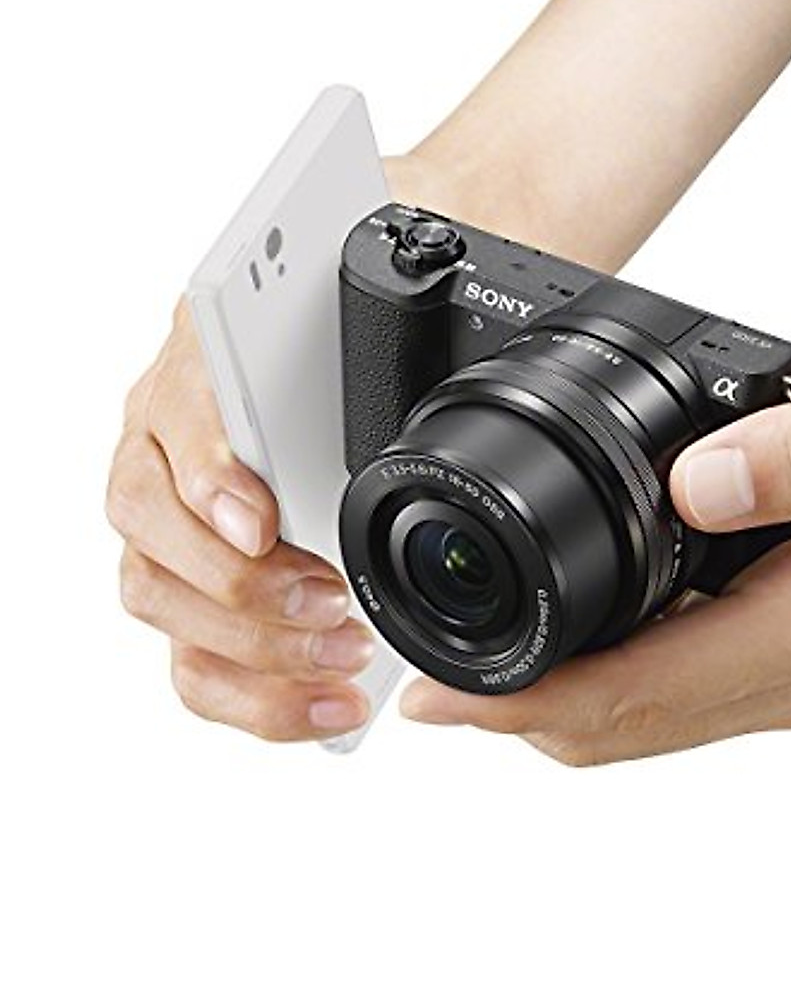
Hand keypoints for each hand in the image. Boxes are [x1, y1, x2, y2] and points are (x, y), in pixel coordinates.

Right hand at [107, 301, 373, 740]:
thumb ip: (365, 332)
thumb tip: (430, 294)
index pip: (173, 419)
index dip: (209, 478)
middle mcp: (163, 451)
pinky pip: (193, 662)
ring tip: (346, 654)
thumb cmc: (324, 355)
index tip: (262, 521)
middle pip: (150, 530)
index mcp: (199, 376)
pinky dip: (259, 698)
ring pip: (158, 602)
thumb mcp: (345, 329)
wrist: (313, 372)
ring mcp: (168, 529)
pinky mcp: (193, 598)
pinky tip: (334, 704)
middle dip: (240, 583)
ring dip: (253, 646)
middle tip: (328, 598)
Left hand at [399, 325, 790, 764]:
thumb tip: (700, 481)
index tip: (434, 694)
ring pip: (664, 718)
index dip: (523, 705)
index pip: (640, 698)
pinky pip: (701, 688)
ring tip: (487, 671)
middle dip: (519, 719)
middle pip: (633, 729)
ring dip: (567, 708)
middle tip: (426, 686)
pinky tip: (599, 640)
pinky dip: (627, 684)